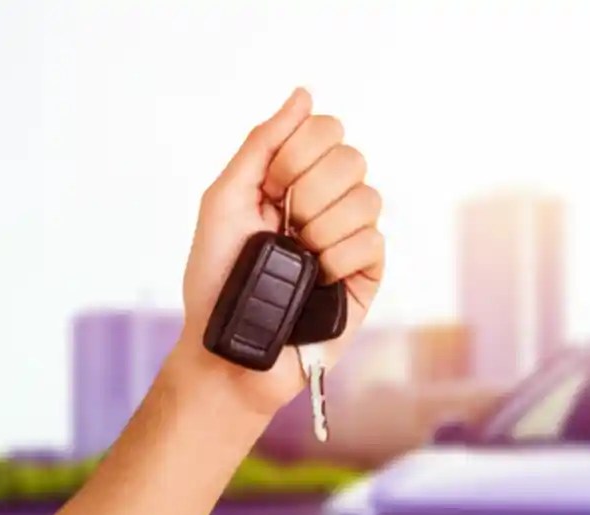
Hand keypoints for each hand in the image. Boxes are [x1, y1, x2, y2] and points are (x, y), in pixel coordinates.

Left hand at [174, 88, 384, 416]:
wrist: (232, 346)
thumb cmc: (216, 279)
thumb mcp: (225, 200)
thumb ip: (263, 144)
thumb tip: (303, 94)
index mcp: (293, 179)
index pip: (327, 130)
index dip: (300, 153)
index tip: (271, 187)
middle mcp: (327, 203)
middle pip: (352, 158)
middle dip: (310, 192)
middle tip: (284, 226)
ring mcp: (349, 238)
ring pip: (368, 199)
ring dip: (322, 229)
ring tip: (300, 258)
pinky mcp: (367, 274)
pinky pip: (372, 242)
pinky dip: (338, 259)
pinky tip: (319, 279)